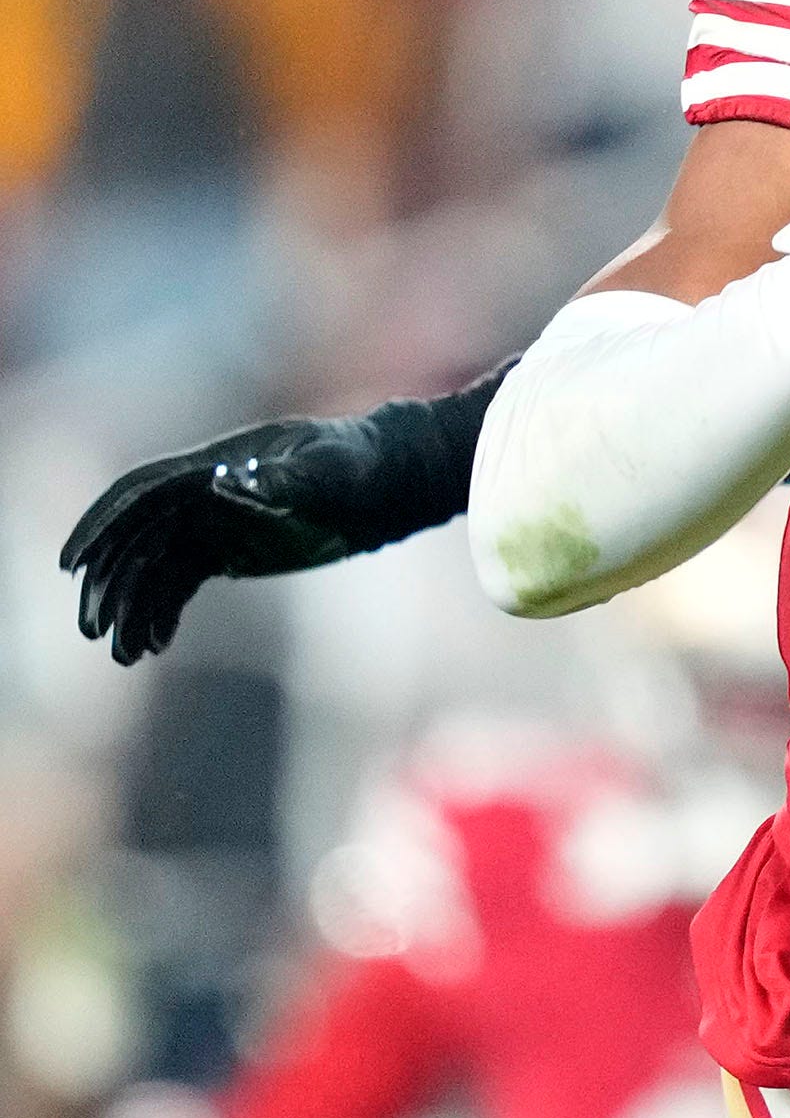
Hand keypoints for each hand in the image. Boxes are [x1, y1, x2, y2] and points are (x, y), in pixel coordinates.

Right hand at [65, 412, 421, 663]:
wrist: (388, 479)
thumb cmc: (360, 464)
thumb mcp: (330, 468)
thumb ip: (285, 477)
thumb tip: (227, 482)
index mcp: (212, 465)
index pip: (138, 494)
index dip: (100, 525)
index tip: (73, 565)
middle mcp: (201, 493)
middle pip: (136, 538)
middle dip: (111, 582)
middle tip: (97, 630)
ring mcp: (213, 523)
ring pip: (153, 568)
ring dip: (132, 607)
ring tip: (125, 653)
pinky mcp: (228, 551)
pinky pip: (178, 584)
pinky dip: (161, 612)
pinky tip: (152, 645)